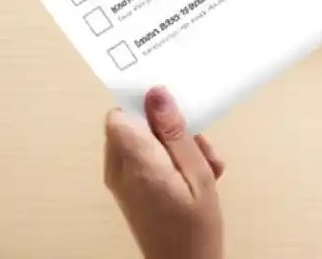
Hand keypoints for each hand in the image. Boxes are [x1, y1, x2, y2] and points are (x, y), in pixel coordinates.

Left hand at [103, 86, 224, 258]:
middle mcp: (119, 171)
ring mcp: (119, 182)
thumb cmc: (195, 227)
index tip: (176, 113)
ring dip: (172, 145)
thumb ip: (175, 133)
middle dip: (167, 127)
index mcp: (136, 164)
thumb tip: (155, 94)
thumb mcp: (198, 174)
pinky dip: (166, 160)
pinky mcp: (126, 190)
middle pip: (132, 125)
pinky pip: (141, 158)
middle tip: (199, 146)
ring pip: (140, 140)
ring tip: (202, 167)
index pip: (121, 114)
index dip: (146, 106)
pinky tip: (192, 178)